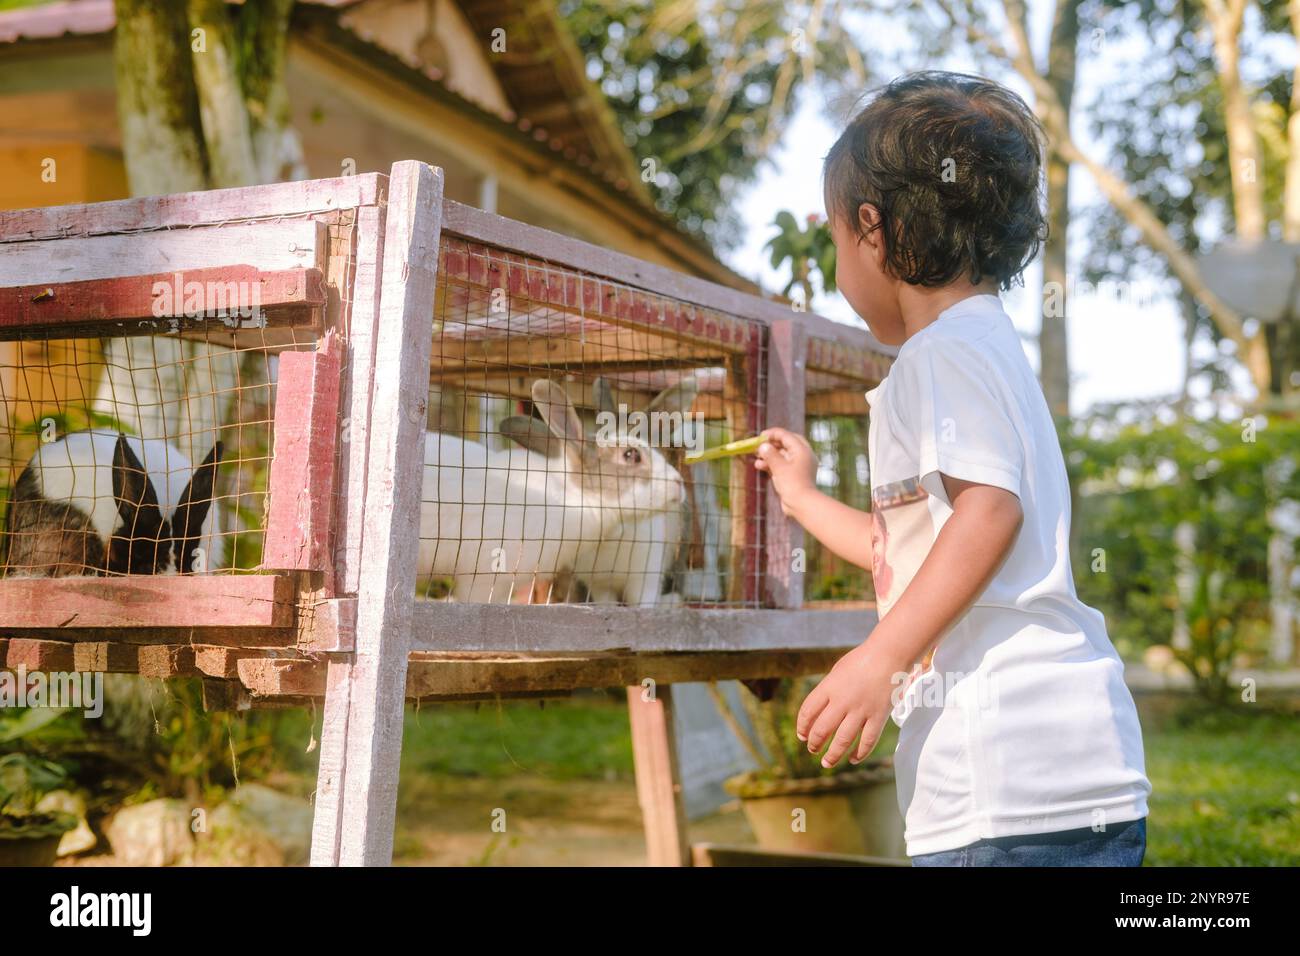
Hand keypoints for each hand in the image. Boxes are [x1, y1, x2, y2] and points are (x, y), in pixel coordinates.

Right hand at [753, 427, 816, 517]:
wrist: (802, 504)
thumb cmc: (792, 483)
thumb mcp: (779, 466)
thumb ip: (770, 454)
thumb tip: (763, 446)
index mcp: (802, 450)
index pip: (786, 436)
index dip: (772, 434)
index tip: (760, 436)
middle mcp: (802, 456)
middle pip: (785, 444)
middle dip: (771, 444)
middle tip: (759, 445)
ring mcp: (798, 466)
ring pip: (782, 455)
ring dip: (769, 455)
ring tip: (756, 456)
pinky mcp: (794, 476)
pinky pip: (782, 465)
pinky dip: (771, 464)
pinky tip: (759, 466)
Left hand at [796, 638, 908, 767]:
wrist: (889, 654)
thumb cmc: (862, 660)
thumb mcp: (837, 671)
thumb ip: (827, 690)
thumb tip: (817, 713)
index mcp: (829, 687)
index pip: (808, 712)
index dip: (802, 726)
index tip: (802, 735)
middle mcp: (842, 700)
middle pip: (822, 729)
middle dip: (814, 743)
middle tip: (813, 750)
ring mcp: (861, 710)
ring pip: (843, 740)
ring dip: (833, 755)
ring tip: (826, 763)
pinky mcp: (879, 716)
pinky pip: (867, 741)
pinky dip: (859, 753)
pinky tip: (853, 759)